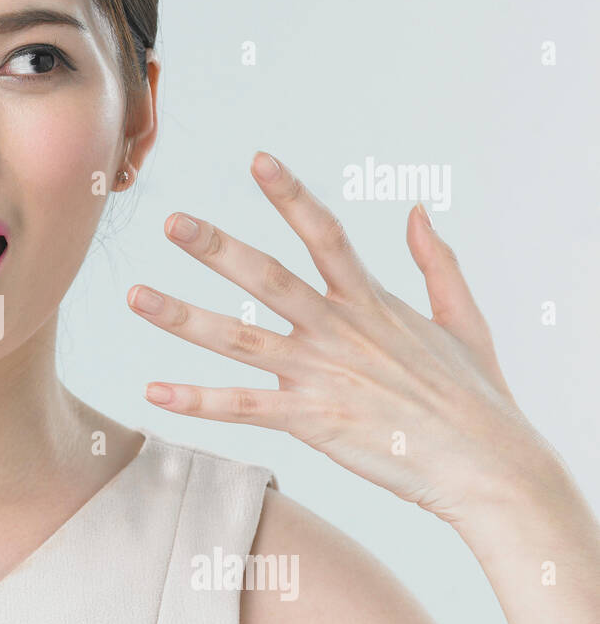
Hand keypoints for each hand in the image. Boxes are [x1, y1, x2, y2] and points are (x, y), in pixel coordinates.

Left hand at [127, 151, 560, 524]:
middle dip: (215, 247)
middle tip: (170, 221)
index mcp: (372, 301)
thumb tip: (418, 211)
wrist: (489, 465)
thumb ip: (438, 262)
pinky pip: (242, 408)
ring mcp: (322, 374)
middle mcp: (340, 329)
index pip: (325, 233)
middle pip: (266, 278)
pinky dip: (197, 401)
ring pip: (238, 339)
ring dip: (182, 317)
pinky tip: (154, 392)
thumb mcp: (464, 319)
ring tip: (135, 297)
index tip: (258, 159)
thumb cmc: (477, 397)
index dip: (291, 195)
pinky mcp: (312, 420)